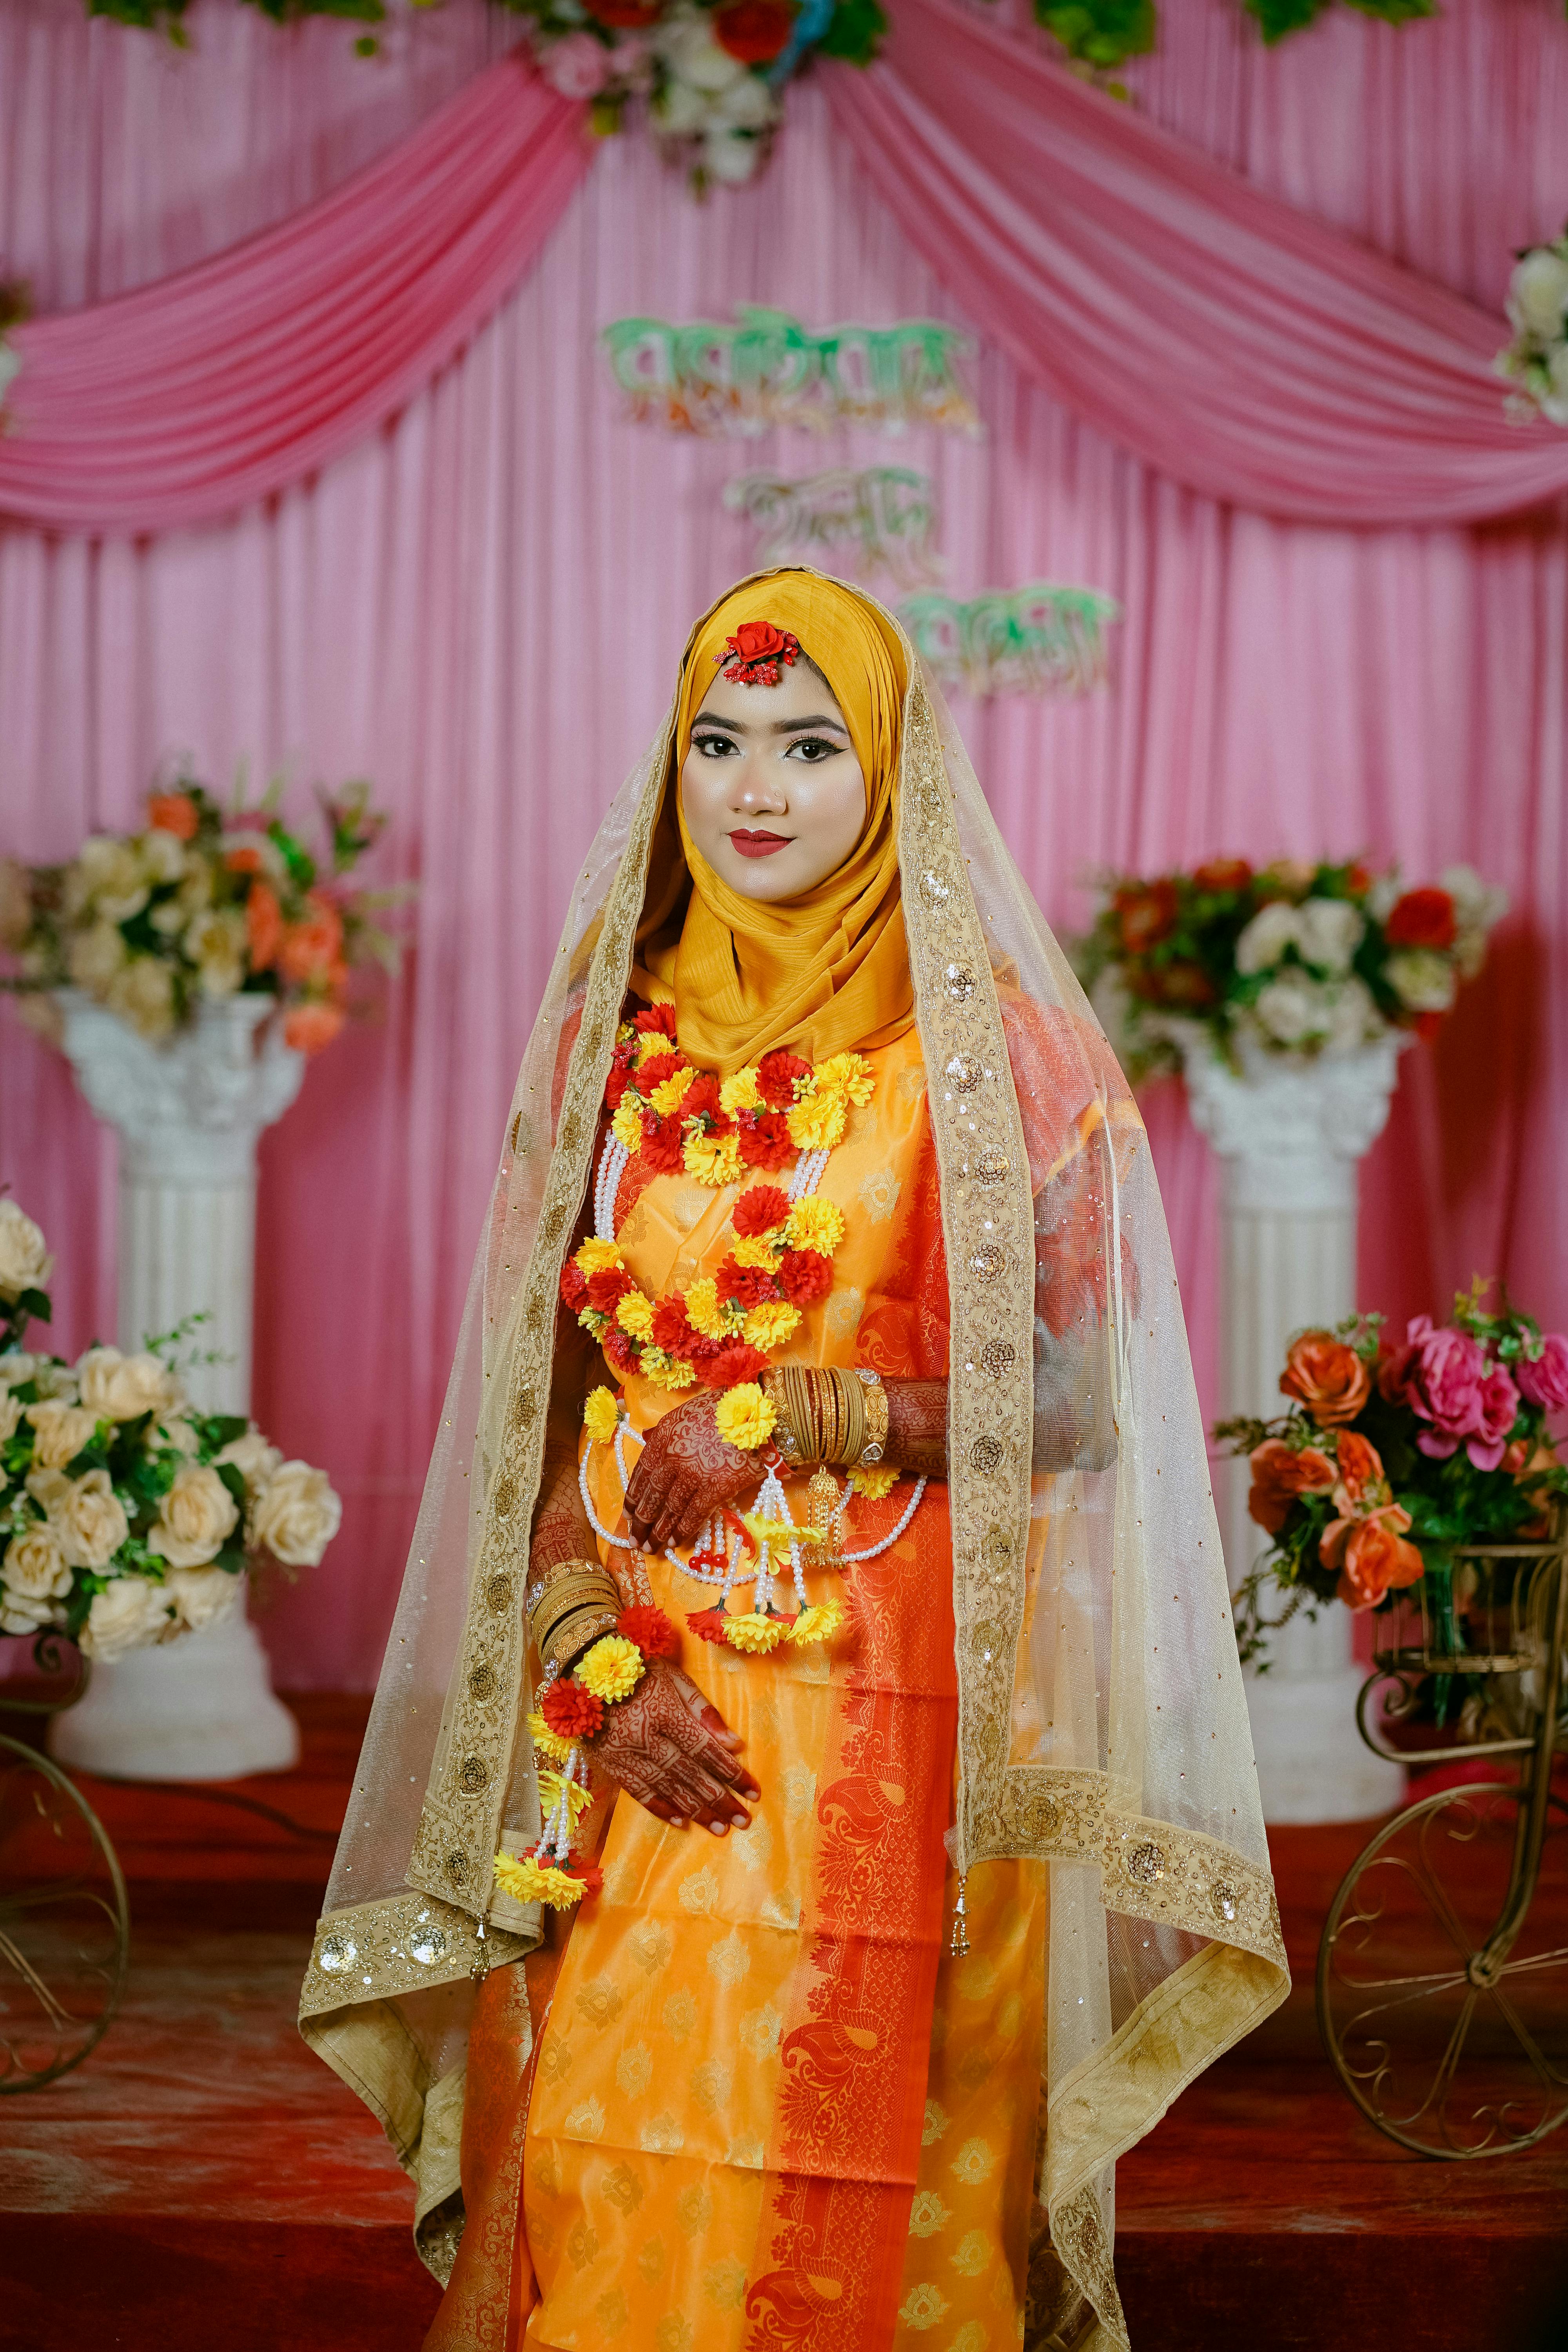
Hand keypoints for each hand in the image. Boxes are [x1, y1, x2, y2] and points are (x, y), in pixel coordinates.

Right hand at [592, 1656, 759, 1833]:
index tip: (754, 1792)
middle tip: (743, 1820)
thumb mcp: (673, 1677)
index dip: (732, 1773)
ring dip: (696, 1811)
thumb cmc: (638, 1670)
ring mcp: (627, 1755)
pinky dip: (661, 1809)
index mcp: (666, 1713)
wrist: (581, 1671)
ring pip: (667, 1789)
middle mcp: (648, 1739)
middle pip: (690, 1775)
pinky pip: (639, 1792)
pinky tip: (682, 1822)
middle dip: (719, 1800)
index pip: (706, 1750)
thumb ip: (703, 1710)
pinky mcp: (612, 1764)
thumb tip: (732, 1742)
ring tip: (720, 1828)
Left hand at [624, 1391, 759, 1550]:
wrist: (764, 1415)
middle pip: (652, 1495)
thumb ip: (665, 1429)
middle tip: (635, 1540)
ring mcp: (693, 1473)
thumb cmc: (727, 1410)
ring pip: (670, 1508)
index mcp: (664, 1436)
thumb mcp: (687, 1413)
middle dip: (641, 1522)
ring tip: (650, 1548)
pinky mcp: (716, 1487)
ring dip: (658, 1532)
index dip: (633, 1497)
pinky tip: (673, 1543)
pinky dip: (682, 1530)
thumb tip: (647, 1438)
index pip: (641, 1472)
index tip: (629, 1515)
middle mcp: (673, 1456)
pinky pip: (694, 1514)